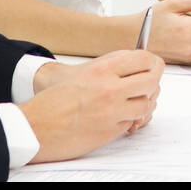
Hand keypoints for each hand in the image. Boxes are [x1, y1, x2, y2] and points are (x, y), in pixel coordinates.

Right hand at [22, 49, 164, 162]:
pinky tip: (122, 118)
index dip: (153, 63)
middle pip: (152, 80)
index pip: (145, 59)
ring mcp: (112, 110)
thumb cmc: (57, 99)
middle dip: (154, 84)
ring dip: (143, 104)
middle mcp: (111, 87)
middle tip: (148, 86)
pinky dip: (131, 120)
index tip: (152, 66)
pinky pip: (132, 122)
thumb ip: (113, 65)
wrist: (36, 125)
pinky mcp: (109, 131)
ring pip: (146, 104)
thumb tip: (139, 63)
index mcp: (104, 68)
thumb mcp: (86, 71)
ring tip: (133, 104)